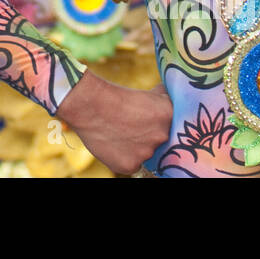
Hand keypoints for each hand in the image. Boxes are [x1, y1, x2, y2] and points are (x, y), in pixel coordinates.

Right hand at [55, 71, 171, 174]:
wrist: (89, 105)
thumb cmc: (114, 96)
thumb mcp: (145, 93)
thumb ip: (160, 99)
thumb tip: (168, 96)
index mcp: (168, 115)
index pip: (170, 123)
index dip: (157, 120)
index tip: (145, 118)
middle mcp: (162, 136)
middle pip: (158, 139)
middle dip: (147, 134)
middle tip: (130, 124)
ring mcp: (146, 153)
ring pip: (144, 152)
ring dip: (135, 145)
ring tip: (117, 132)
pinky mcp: (130, 165)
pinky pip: (131, 164)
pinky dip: (123, 156)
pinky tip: (112, 142)